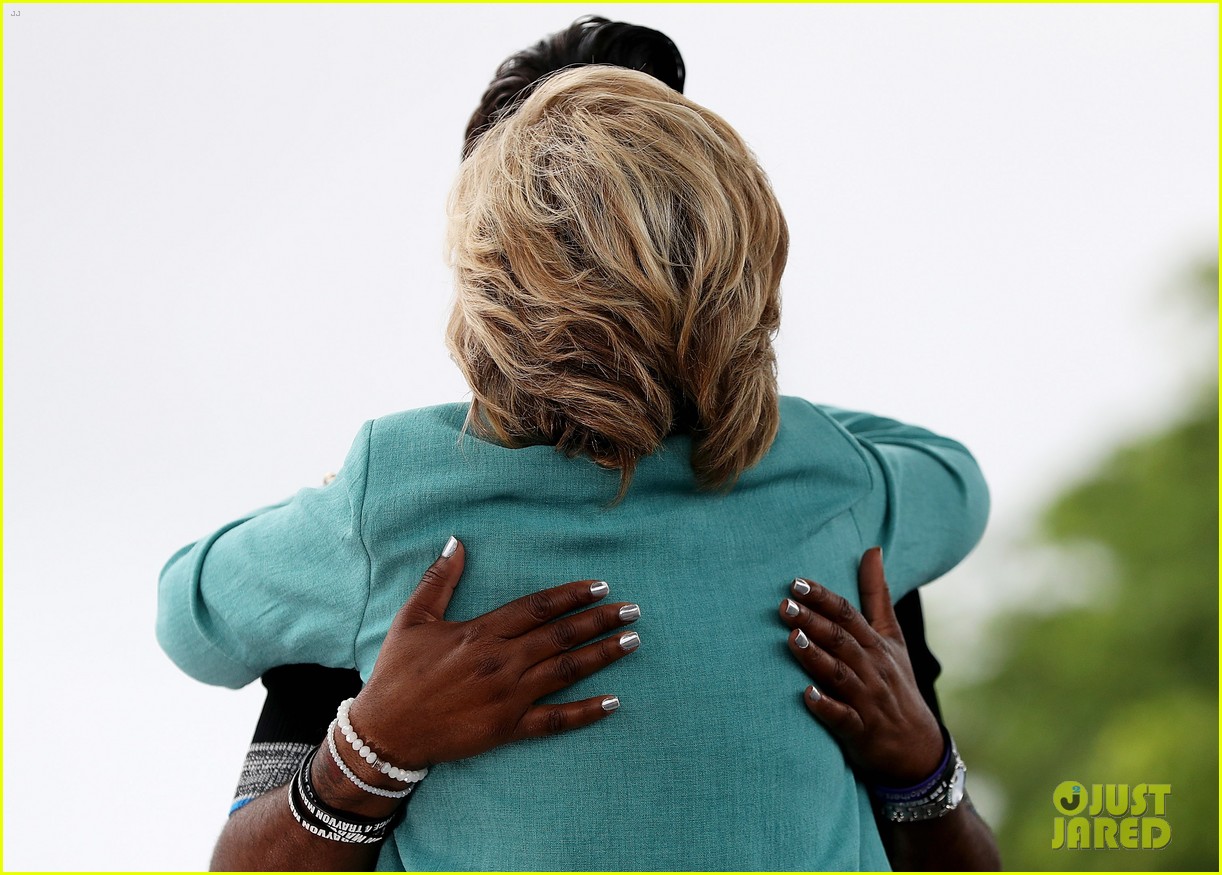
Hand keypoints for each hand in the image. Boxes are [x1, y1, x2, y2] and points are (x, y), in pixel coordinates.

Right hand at [348, 537, 639, 774]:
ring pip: (565, 672)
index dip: (572, 595)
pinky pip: (555, 720)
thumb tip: (456, 541)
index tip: (600, 586)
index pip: (538, 607)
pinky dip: (586, 712)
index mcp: (481, 633)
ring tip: (632, 641)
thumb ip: (439, 580)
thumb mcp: (413, 619)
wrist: (384, 733)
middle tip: (633, 609)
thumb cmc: (397, 673)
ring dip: (602, 655)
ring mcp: (508, 697)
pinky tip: (614, 702)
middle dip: (600, 620)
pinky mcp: (508, 729)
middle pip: (561, 636)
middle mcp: (501, 662)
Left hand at [779, 547, 943, 785]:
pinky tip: (806, 695)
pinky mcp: (861, 731)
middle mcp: (873, 669)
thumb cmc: (897, 683)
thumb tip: (872, 549)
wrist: (918, 748)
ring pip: (840, 675)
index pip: (848, 615)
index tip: (797, 582)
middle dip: (813, 621)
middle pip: (841, 640)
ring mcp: (868, 700)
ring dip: (816, 657)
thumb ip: (876, 595)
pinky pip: (843, 718)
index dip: (823, 598)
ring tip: (792, 639)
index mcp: (876, 645)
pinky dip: (826, 707)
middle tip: (784, 605)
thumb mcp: (892, 638)